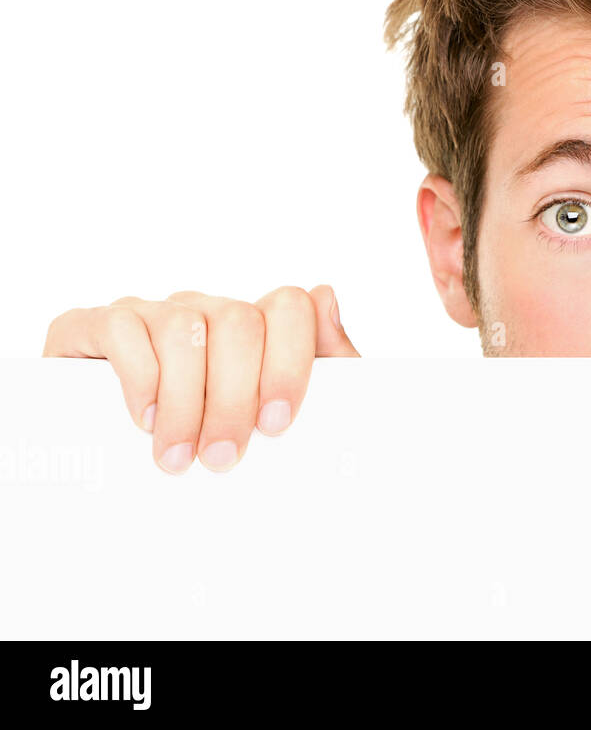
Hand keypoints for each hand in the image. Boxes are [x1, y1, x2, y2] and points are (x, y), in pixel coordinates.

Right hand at [43, 285, 359, 473]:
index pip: (289, 307)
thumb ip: (321, 358)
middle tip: (224, 457)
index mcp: (252, 324)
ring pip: (183, 328)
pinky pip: (122, 328)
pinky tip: (145, 418)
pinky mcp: (94, 325)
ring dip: (185, 402)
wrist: (112, 462)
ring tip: (180, 456)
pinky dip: (138, 377)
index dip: (289, 364)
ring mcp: (151, 312)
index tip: (275, 425)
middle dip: (234, 398)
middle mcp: (205, 310)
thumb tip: (326, 296)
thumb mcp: (275, 409)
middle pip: (238, 322)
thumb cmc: (211, 433)